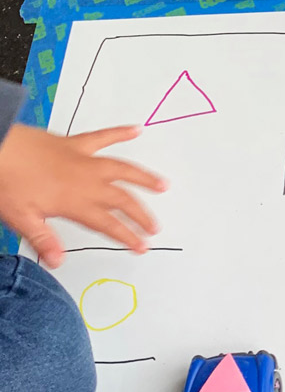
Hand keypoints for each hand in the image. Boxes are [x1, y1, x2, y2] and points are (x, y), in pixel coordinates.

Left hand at [0, 125, 166, 267]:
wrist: (0, 148)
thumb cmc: (8, 183)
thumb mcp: (21, 218)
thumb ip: (44, 239)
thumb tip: (59, 261)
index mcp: (75, 202)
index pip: (109, 224)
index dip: (128, 236)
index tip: (142, 246)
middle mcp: (87, 181)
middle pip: (122, 200)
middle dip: (141, 214)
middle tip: (155, 226)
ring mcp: (85, 160)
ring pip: (123, 170)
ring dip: (144, 178)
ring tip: (162, 185)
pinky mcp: (76, 143)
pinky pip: (104, 137)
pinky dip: (121, 133)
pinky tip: (136, 130)